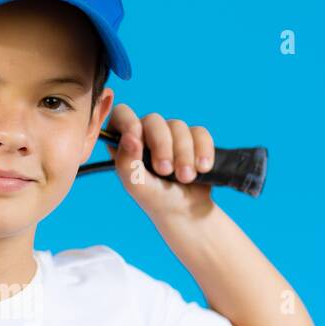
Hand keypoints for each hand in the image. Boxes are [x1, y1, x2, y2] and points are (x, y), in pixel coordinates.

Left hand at [103, 102, 216, 219]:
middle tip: (165, 170)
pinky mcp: (194, 138)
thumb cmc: (155, 199)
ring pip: (178, 126)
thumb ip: (126, 162)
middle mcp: (146, 134)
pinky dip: (202, 151)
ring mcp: (171, 135)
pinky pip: (200, 132)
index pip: (121, 114)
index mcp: (125, 142)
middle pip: (153, 119)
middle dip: (163, 145)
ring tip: (185, 177)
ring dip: (184, 154)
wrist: (186, 211)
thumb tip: (129, 137)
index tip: (136, 136)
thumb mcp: (135, 185)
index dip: (128, 120)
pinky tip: (202, 168)